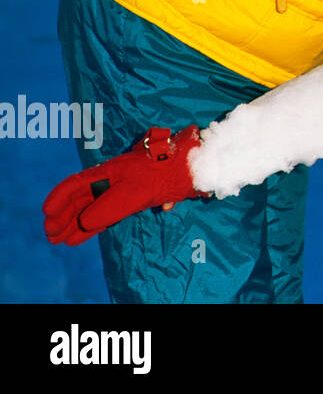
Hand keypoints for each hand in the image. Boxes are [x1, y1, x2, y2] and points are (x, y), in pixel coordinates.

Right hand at [43, 125, 208, 245]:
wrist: (191, 168)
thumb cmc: (163, 173)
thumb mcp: (134, 192)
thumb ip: (108, 208)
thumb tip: (85, 223)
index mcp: (109, 171)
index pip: (76, 183)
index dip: (59, 197)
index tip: (46, 212)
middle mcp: (113, 179)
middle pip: (81, 198)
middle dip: (64, 216)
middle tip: (50, 234)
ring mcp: (123, 189)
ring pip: (92, 207)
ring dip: (76, 223)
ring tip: (60, 239)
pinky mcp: (134, 199)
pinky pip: (107, 213)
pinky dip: (93, 225)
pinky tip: (81, 236)